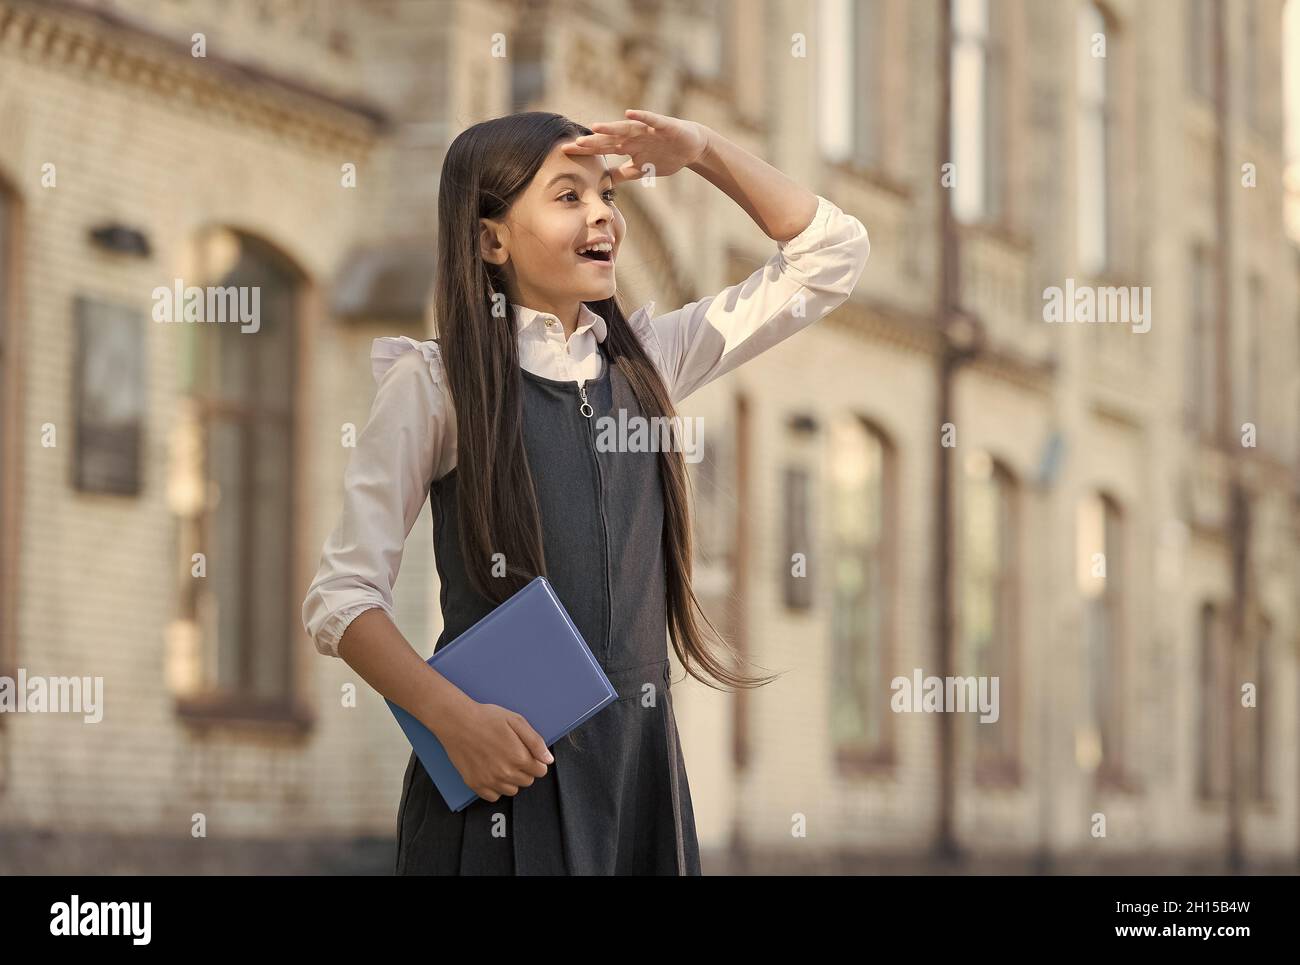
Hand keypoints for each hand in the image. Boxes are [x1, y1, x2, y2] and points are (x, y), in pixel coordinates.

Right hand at [438, 699, 552, 801]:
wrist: (457, 722)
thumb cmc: (487, 718)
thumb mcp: (517, 721)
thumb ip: (536, 742)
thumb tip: (548, 760)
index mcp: (519, 757)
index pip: (540, 771)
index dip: (536, 761)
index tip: (527, 753)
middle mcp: (506, 773)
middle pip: (527, 781)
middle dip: (524, 769)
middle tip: (512, 754)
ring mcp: (490, 781)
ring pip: (512, 790)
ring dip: (511, 779)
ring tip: (501, 762)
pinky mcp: (476, 785)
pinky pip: (493, 796)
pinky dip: (495, 787)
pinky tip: (491, 772)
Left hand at [561, 109, 710, 183]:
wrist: (690, 146)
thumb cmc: (664, 155)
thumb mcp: (640, 169)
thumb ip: (622, 174)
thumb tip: (604, 183)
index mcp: (627, 147)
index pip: (601, 149)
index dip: (585, 151)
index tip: (565, 152)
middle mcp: (633, 136)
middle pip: (609, 139)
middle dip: (592, 142)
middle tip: (573, 144)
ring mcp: (647, 130)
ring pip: (626, 128)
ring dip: (611, 128)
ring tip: (595, 127)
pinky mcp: (663, 125)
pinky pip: (650, 120)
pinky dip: (641, 116)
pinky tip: (629, 112)